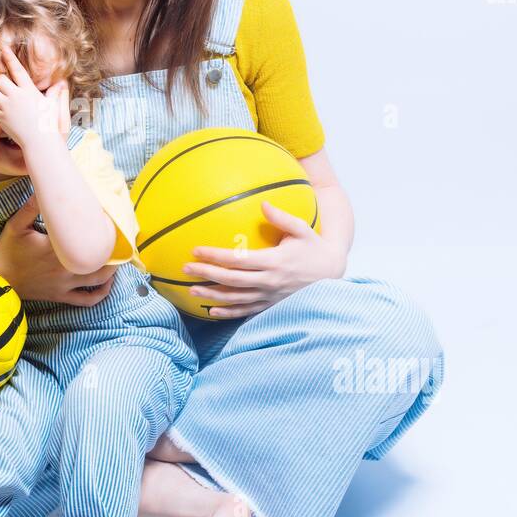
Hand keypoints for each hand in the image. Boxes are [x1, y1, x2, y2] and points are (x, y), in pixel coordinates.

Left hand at [0, 43, 69, 149]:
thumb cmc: (49, 125)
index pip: (17, 70)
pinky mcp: (0, 118)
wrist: (39, 142)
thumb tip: (62, 83)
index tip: (2, 49)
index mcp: (29, 91)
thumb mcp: (54, 106)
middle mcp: (15, 97)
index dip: (9, 59)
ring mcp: (6, 107)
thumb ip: (56, 93)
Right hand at [0, 195, 116, 305]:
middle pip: (101, 262)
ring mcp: (65, 285)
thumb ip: (30, 207)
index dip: (103, 232)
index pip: (87, 240)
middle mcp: (65, 269)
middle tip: (123, 239)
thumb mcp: (15, 225)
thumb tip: (42, 186)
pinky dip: (101, 294)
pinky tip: (107, 283)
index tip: (112, 222)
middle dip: (115, 252)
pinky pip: (86, 300)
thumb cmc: (6, 250)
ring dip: (113, 271)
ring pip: (98, 281)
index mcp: (56, 250)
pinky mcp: (61, 296)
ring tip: (119, 258)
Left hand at [181, 200, 346, 318]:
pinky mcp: (270, 306)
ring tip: (191, 290)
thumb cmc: (314, 248)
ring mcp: (269, 297)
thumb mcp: (302, 229)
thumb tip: (263, 204)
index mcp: (274, 262)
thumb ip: (282, 218)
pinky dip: (227, 313)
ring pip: (235, 299)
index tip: (196, 250)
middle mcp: (269, 282)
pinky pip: (245, 312)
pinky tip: (211, 311)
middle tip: (185, 268)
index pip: (237, 259)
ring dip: (212, 296)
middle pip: (231, 281)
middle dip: (206, 274)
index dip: (215, 256)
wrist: (331, 274)